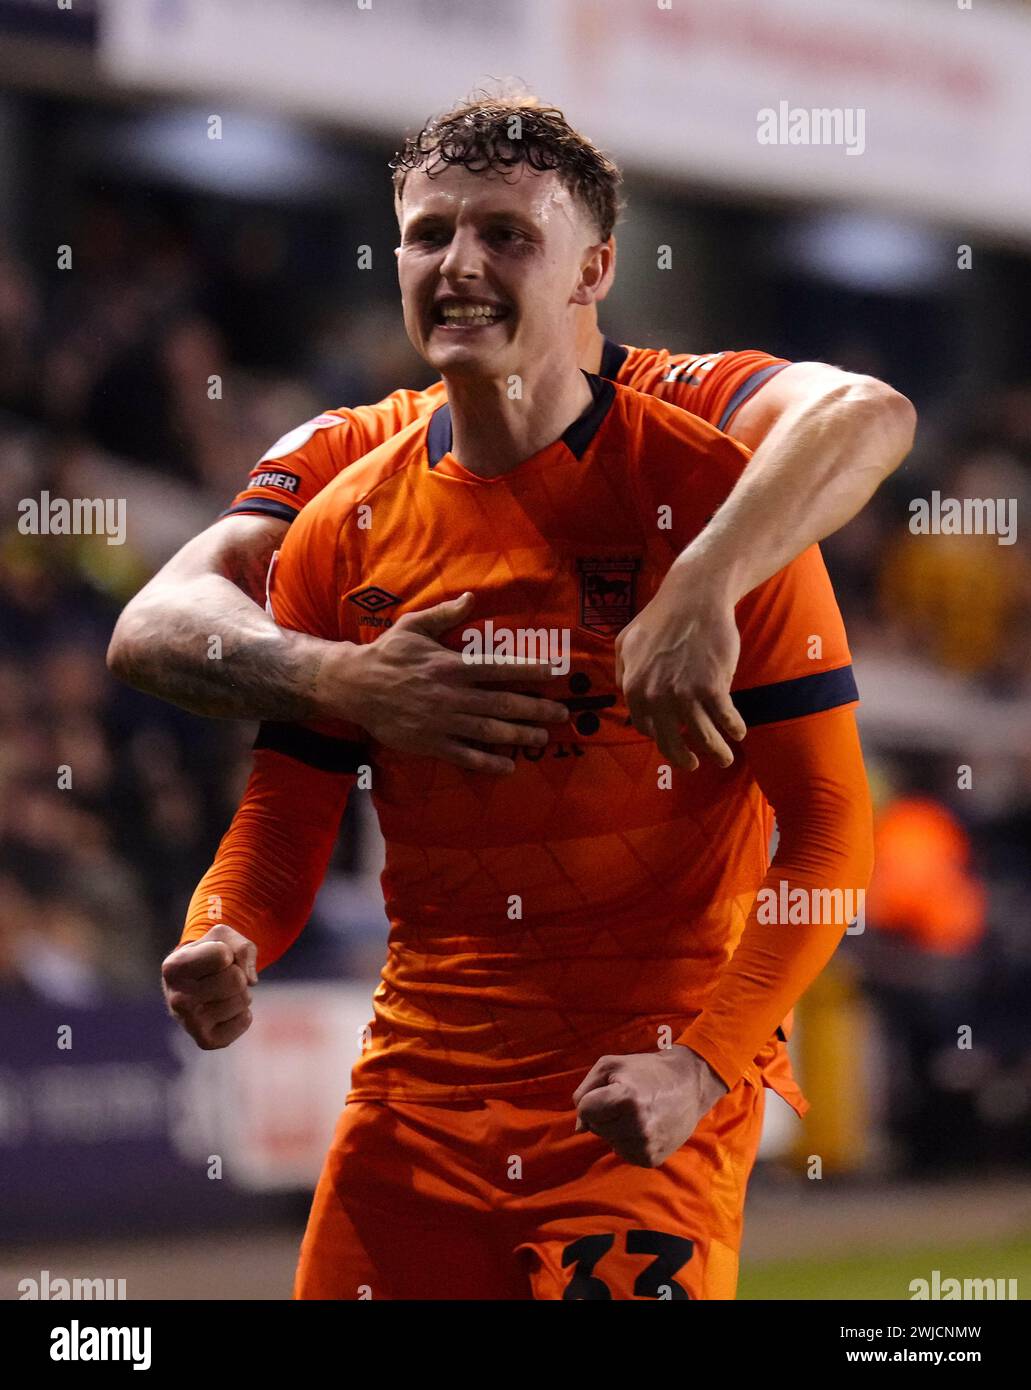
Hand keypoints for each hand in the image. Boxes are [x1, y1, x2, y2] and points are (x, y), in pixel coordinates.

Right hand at [162, 923, 257, 1049]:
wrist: (194, 984)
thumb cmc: (209, 954)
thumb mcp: (223, 937)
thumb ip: (242, 947)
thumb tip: (251, 980)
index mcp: (173, 967)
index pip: (222, 955)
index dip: (226, 952)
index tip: (214, 957)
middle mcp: (176, 998)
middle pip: (236, 980)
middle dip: (237, 974)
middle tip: (222, 977)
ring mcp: (189, 1024)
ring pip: (243, 1000)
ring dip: (240, 993)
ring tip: (222, 992)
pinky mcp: (206, 1041)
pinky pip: (245, 1021)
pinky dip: (242, 1012)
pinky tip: (224, 1010)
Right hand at [316, 592, 569, 773]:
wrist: (353, 686)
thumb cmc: (387, 653)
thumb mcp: (413, 626)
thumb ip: (445, 615)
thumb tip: (471, 597)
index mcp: (452, 665)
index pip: (500, 667)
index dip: (531, 670)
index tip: (556, 672)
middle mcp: (452, 695)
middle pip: (503, 703)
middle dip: (536, 708)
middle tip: (562, 712)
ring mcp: (443, 722)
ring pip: (490, 731)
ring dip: (520, 734)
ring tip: (543, 736)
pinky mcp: (431, 743)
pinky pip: (465, 755)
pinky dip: (488, 763)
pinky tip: (508, 766)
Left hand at [572, 1045, 729, 1166]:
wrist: (690, 1084)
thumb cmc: (645, 1070)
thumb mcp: (610, 1065)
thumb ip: (585, 1091)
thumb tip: (580, 1127)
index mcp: (625, 1099)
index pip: (585, 1110)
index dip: (592, 1099)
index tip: (609, 1090)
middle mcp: (637, 1126)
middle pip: (595, 1127)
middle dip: (603, 1114)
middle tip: (626, 1101)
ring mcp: (645, 1146)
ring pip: (608, 1141)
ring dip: (615, 1129)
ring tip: (636, 1113)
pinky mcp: (651, 1159)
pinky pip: (623, 1153)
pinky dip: (627, 1141)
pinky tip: (643, 1127)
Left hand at [614, 570, 745, 769]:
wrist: (694, 598)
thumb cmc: (661, 617)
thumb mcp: (625, 643)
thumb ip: (624, 672)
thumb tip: (625, 696)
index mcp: (634, 688)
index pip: (647, 728)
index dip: (662, 738)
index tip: (673, 741)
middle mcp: (656, 697)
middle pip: (672, 742)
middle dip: (684, 759)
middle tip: (694, 765)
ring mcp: (685, 694)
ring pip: (703, 737)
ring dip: (717, 752)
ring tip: (725, 758)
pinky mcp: (712, 687)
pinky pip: (726, 719)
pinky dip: (734, 729)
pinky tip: (738, 732)